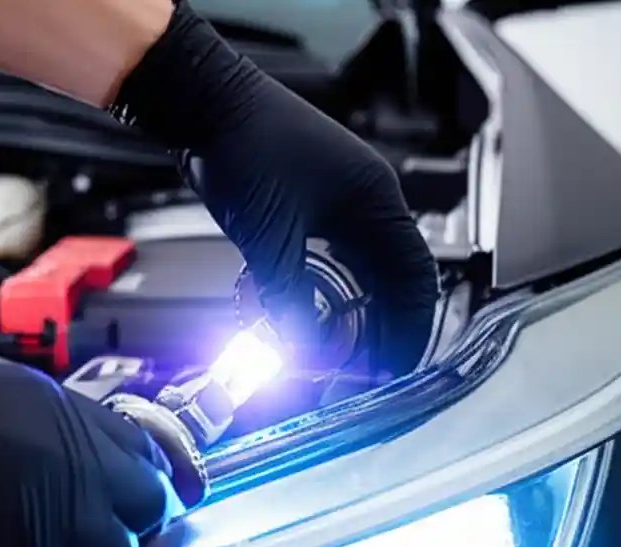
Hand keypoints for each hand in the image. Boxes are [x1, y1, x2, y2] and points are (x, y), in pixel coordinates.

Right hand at [0, 320, 176, 546]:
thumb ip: (35, 418)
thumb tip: (49, 443)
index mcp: (65, 409)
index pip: (150, 453)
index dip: (139, 480)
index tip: (127, 496)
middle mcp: (75, 462)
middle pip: (149, 510)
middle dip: (123, 524)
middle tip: (82, 534)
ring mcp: (55, 519)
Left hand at [110, 1, 439, 377]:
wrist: (205, 104)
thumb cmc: (244, 143)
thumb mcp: (269, 235)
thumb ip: (287, 295)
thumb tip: (302, 345)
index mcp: (376, 201)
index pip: (415, 276)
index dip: (411, 326)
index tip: (399, 364)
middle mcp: (366, 201)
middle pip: (391, 279)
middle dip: (380, 326)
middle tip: (364, 368)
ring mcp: (337, 202)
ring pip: (359, 271)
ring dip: (351, 311)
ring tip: (337, 350)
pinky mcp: (306, 206)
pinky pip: (329, 259)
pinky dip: (324, 290)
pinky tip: (307, 314)